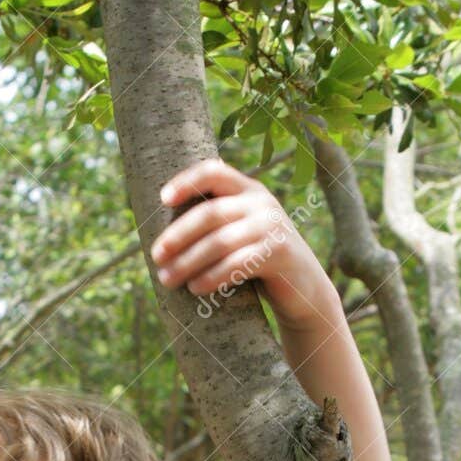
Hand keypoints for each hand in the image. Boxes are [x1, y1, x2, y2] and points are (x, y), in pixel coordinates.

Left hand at [151, 158, 337, 328]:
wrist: (304, 288)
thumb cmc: (260, 260)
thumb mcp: (242, 231)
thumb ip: (217, 222)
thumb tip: (163, 237)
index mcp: (248, 190)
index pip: (214, 172)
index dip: (187, 181)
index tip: (163, 200)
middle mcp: (261, 203)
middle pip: (210, 213)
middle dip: (178, 236)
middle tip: (156, 256)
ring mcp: (272, 227)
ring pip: (220, 242)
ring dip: (188, 262)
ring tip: (167, 279)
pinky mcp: (279, 254)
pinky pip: (237, 264)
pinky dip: (212, 277)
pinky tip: (196, 288)